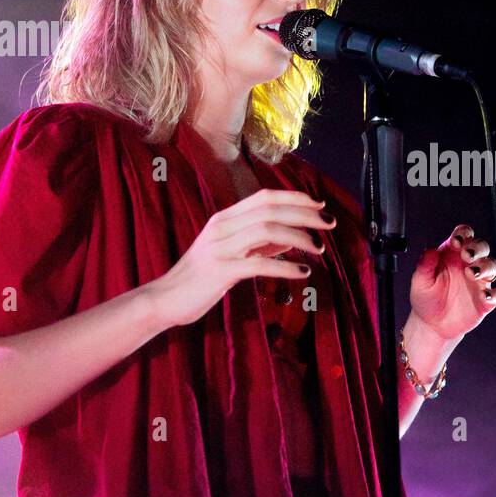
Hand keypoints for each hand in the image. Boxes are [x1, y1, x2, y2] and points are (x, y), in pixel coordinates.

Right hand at [146, 189, 333, 328]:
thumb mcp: (230, 254)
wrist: (165, 299)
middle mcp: (222, 226)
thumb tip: (289, 241)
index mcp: (225, 218)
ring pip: (267, 231)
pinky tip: (303, 272)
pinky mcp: (220, 271)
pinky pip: (259, 264)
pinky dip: (285, 266)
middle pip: (270, 210)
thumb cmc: (200, 277)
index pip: (265, 197)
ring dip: (299, 238)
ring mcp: (220, 247)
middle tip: (330, 224)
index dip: (295, 198)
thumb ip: (257, 245)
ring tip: (319, 248)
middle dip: (305, 214)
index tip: (320, 206)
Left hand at [408, 224, 495, 342]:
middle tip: (467, 255)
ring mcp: (478, 281)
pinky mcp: (485, 300)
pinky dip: (493, 293)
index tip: (456, 241)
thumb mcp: (420, 281)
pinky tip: (484, 296)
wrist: (432, 325)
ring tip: (472, 273)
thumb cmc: (427, 299)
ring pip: (491, 266)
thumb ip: (424, 265)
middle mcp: (468, 264)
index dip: (463, 234)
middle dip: (477, 248)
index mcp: (452, 254)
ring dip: (485, 267)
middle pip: (481, 247)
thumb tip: (429, 251)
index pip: (463, 236)